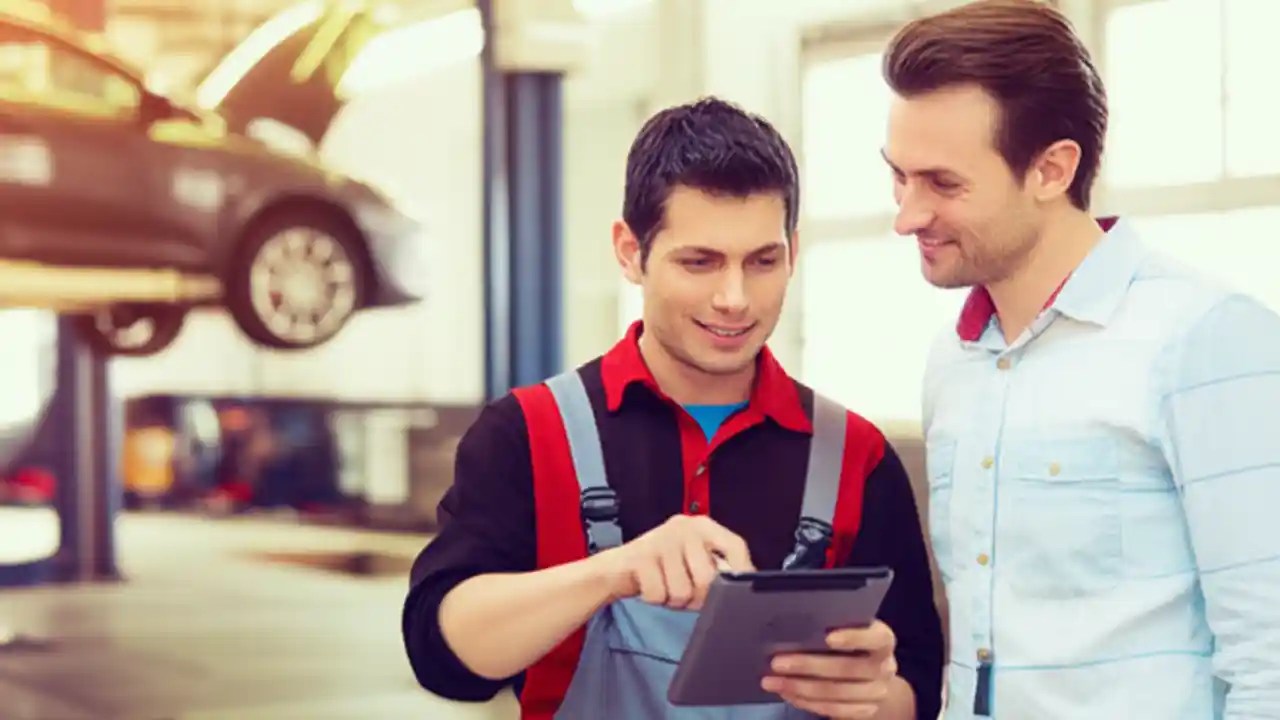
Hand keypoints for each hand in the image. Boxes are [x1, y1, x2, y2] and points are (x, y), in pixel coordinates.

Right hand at [591, 514, 753, 609]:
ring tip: (664, 587)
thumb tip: (745, 583)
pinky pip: (659, 594)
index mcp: (702, 526)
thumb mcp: (693, 561)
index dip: (742, 572)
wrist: (615, 569)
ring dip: (673, 600)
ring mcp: (661, 539)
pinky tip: (649, 586)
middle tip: (684, 592)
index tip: (742, 594)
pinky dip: (655, 599)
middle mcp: (684, 527)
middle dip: (698, 598)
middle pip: (709, 578)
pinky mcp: (640, 556)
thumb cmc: (661, 569)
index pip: (735, 546)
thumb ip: (718, 568)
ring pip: (683, 592)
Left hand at [762, 620, 897, 718]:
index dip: (853, 638)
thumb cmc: (854, 640)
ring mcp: (876, 693)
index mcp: (883, 639)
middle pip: (846, 669)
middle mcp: (885, 667)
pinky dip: (806, 702)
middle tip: (776, 662)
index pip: (875, 638)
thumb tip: (795, 620)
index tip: (827, 637)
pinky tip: (786, 694)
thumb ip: (834, 623)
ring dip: (799, 688)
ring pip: (835, 694)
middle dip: (808, 665)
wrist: (875, 673)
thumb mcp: (851, 626)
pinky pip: (832, 710)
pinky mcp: (865, 712)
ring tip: (772, 681)